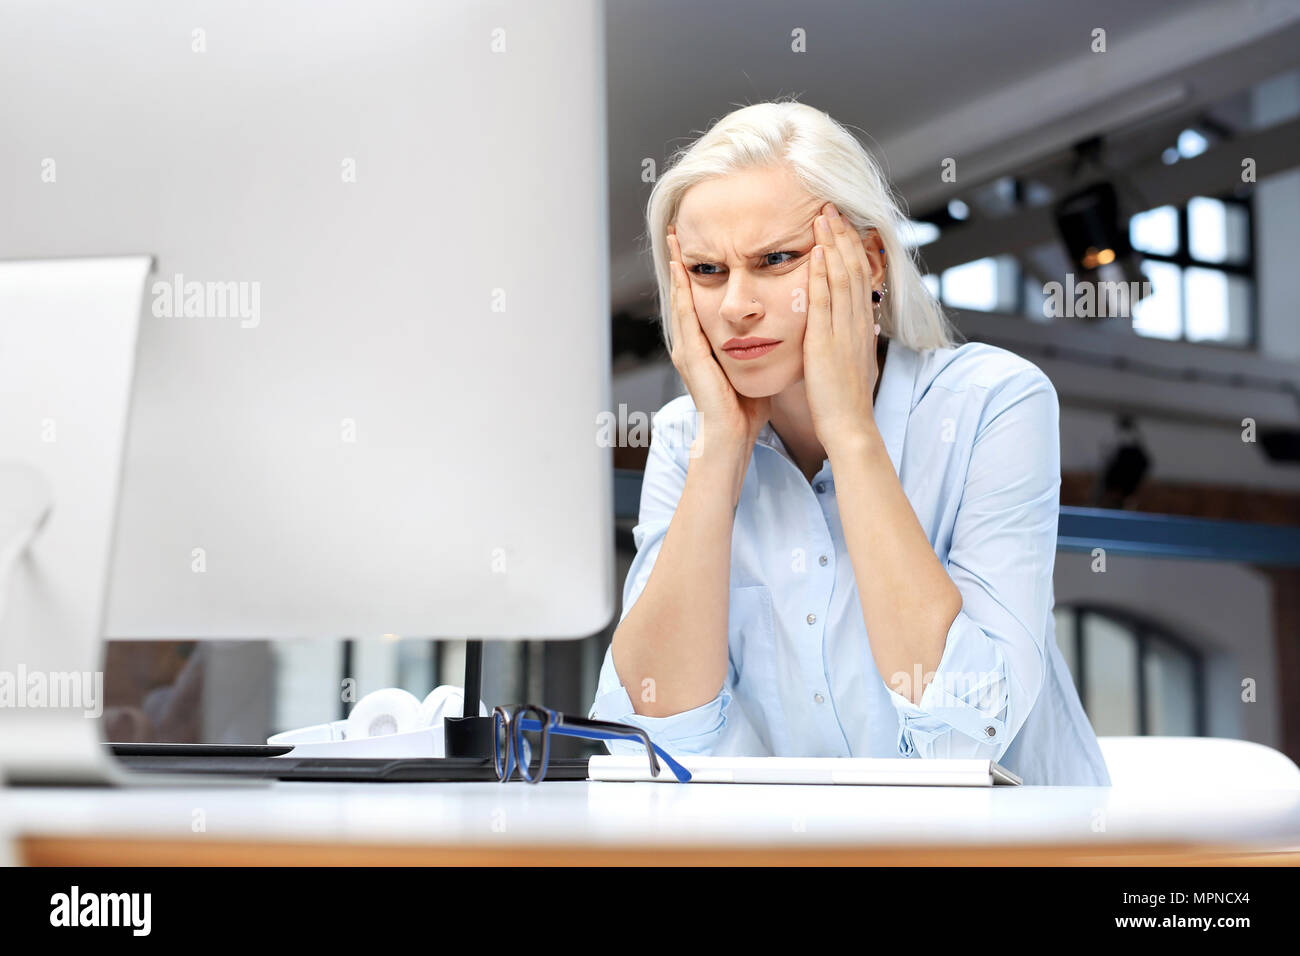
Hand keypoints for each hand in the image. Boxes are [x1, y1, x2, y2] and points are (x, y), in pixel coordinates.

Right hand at [666, 226, 770, 454]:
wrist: (731, 438)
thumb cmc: (745, 410)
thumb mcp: (751, 367)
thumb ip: (756, 347)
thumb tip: (776, 330)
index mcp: (705, 346)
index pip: (699, 300)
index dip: (698, 272)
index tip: (700, 245)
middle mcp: (691, 344)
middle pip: (684, 293)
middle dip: (680, 261)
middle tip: (677, 230)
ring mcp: (686, 349)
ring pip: (680, 299)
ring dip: (677, 268)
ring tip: (675, 240)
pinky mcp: (690, 357)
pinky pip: (685, 316)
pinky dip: (682, 291)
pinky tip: (682, 270)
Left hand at [804, 202, 881, 453]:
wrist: (849, 426)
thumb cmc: (844, 400)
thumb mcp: (849, 362)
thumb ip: (846, 340)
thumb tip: (849, 327)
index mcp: (859, 327)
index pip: (858, 278)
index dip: (850, 248)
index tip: (841, 225)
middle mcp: (855, 323)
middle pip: (852, 269)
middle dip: (842, 235)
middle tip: (831, 206)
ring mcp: (843, 331)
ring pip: (842, 277)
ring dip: (833, 244)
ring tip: (824, 215)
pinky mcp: (826, 342)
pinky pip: (825, 302)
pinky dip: (822, 274)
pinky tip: (817, 252)